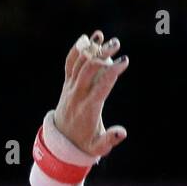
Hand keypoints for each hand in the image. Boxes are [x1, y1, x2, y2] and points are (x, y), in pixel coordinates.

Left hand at [53, 30, 129, 157]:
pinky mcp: (67, 83)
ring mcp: (70, 87)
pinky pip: (70, 63)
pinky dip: (77, 50)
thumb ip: (110, 140)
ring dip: (92, 48)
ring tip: (105, 38)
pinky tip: (87, 38)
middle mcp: (77, 95)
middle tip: (117, 44)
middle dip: (102, 54)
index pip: (101, 86)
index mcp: (88, 108)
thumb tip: (123, 132)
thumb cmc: (85, 144)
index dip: (113, 71)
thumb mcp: (98, 147)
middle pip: (88, 69)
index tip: (125, 60)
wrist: (62, 141)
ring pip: (79, 63)